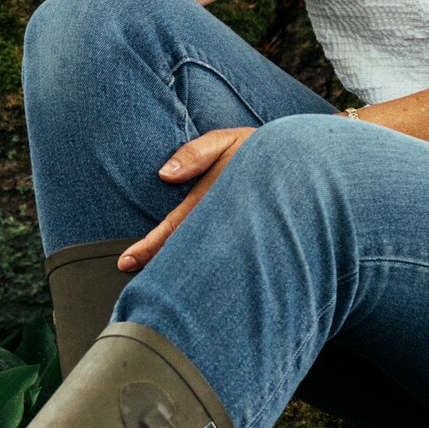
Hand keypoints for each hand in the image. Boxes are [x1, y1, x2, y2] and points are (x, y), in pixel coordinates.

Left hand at [117, 127, 254, 271]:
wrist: (302, 167)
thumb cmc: (259, 150)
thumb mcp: (228, 142)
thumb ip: (196, 154)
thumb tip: (164, 174)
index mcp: (211, 199)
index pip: (173, 229)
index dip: (149, 248)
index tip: (126, 261)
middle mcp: (221, 221)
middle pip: (184, 251)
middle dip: (158, 267)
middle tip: (129, 273)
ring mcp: (235, 234)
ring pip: (201, 257)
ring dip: (178, 269)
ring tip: (155, 285)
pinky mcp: (248, 241)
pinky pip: (219, 255)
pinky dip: (201, 264)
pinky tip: (192, 276)